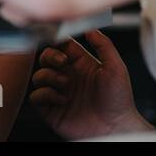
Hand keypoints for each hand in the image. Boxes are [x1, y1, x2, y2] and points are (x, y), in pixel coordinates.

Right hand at [28, 31, 147, 139]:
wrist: (116, 127)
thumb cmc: (119, 100)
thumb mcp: (115, 67)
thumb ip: (104, 44)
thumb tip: (91, 28)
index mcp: (82, 63)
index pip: (62, 45)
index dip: (58, 41)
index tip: (60, 42)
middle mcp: (68, 76)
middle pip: (46, 57)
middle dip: (50, 56)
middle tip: (63, 62)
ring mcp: (59, 92)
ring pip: (38, 75)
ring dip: (49, 76)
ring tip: (66, 84)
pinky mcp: (52, 109)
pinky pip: (35, 96)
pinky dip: (46, 94)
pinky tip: (62, 99)